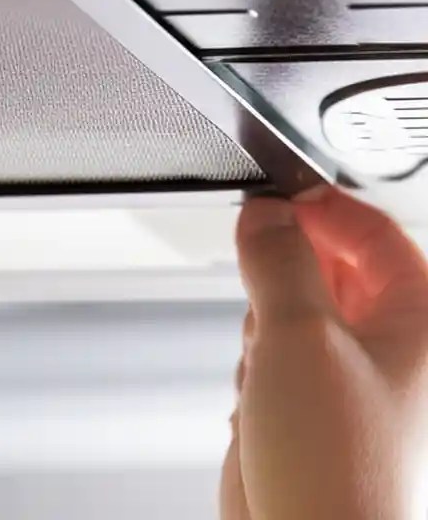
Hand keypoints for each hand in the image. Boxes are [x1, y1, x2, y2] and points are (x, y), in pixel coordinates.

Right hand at [222, 188, 427, 519]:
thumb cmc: (338, 465)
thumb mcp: (297, 335)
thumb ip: (277, 262)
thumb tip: (264, 217)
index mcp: (423, 321)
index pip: (374, 231)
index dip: (318, 208)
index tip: (269, 200)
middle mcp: (396, 347)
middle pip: (329, 266)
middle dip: (282, 278)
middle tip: (261, 291)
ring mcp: (353, 378)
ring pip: (294, 310)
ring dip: (263, 327)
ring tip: (266, 362)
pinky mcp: (314, 407)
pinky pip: (275, 356)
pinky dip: (256, 366)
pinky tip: (259, 397)